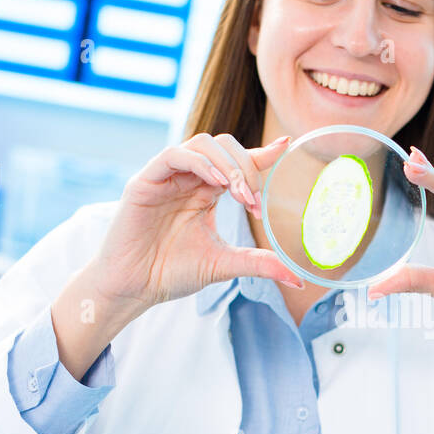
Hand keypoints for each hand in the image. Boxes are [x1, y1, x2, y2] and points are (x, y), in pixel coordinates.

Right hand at [51, 133, 302, 378]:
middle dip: (246, 166)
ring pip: (202, 144)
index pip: (236, 161)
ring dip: (227, 164)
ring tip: (240, 194)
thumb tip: (298, 281)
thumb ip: (259, 264)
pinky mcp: (145, 181)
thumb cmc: (171, 273)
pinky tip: (217, 183)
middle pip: (223, 146)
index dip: (261, 153)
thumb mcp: (224, 264)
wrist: (134, 288)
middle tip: (254, 199)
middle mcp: (187, 178)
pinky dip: (200, 163)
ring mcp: (166, 176)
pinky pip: (174, 155)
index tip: (286, 147)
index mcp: (205, 191)